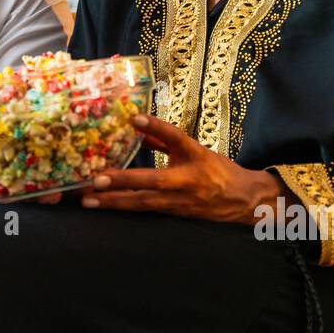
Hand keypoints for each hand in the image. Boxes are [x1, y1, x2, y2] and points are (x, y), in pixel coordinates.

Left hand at [80, 113, 286, 223]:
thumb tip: (137, 125)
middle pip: (152, 180)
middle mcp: (188, 180)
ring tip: (89, 200)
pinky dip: (125, 208)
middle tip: (95, 180)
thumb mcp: (194, 150)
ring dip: (115, 202)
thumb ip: (165, 140)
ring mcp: (181, 201)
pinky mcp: (175, 215)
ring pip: (144, 203)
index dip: (157, 127)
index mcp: (196, 156)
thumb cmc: (216, 170)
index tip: (135, 117)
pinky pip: (146, 211)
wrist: (245, 201)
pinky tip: (104, 207)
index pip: (176, 137)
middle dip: (122, 181)